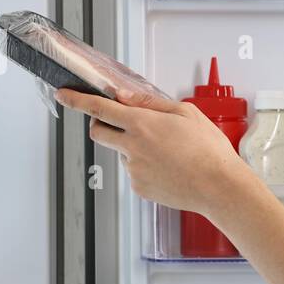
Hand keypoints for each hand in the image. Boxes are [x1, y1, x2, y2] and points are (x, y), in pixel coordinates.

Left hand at [53, 86, 253, 217]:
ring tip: (168, 153)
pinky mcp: (140, 188)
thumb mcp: (185, 113)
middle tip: (121, 124)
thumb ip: (150, 103)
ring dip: (133, 148)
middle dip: (101, 125)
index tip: (64, 95)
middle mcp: (132, 147)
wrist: (219, 186)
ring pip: (121, 154)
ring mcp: (134, 170)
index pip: (98, 108)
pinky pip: (135, 173)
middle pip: (98, 133)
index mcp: (142, 124)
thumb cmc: (209, 150)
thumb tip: (124, 97)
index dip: (76, 100)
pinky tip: (169, 168)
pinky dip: (146, 168)